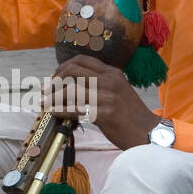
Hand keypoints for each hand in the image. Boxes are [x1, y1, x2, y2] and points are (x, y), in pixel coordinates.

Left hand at [43, 55, 158, 149]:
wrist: (147, 132)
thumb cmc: (130, 115)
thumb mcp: (117, 91)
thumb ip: (99, 85)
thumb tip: (71, 87)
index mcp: (112, 73)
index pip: (82, 60)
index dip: (63, 66)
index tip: (54, 77)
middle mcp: (110, 81)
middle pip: (73, 72)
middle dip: (55, 81)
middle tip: (46, 92)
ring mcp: (108, 97)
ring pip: (71, 90)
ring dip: (53, 97)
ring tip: (45, 104)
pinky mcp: (105, 114)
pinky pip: (75, 109)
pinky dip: (60, 110)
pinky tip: (53, 112)